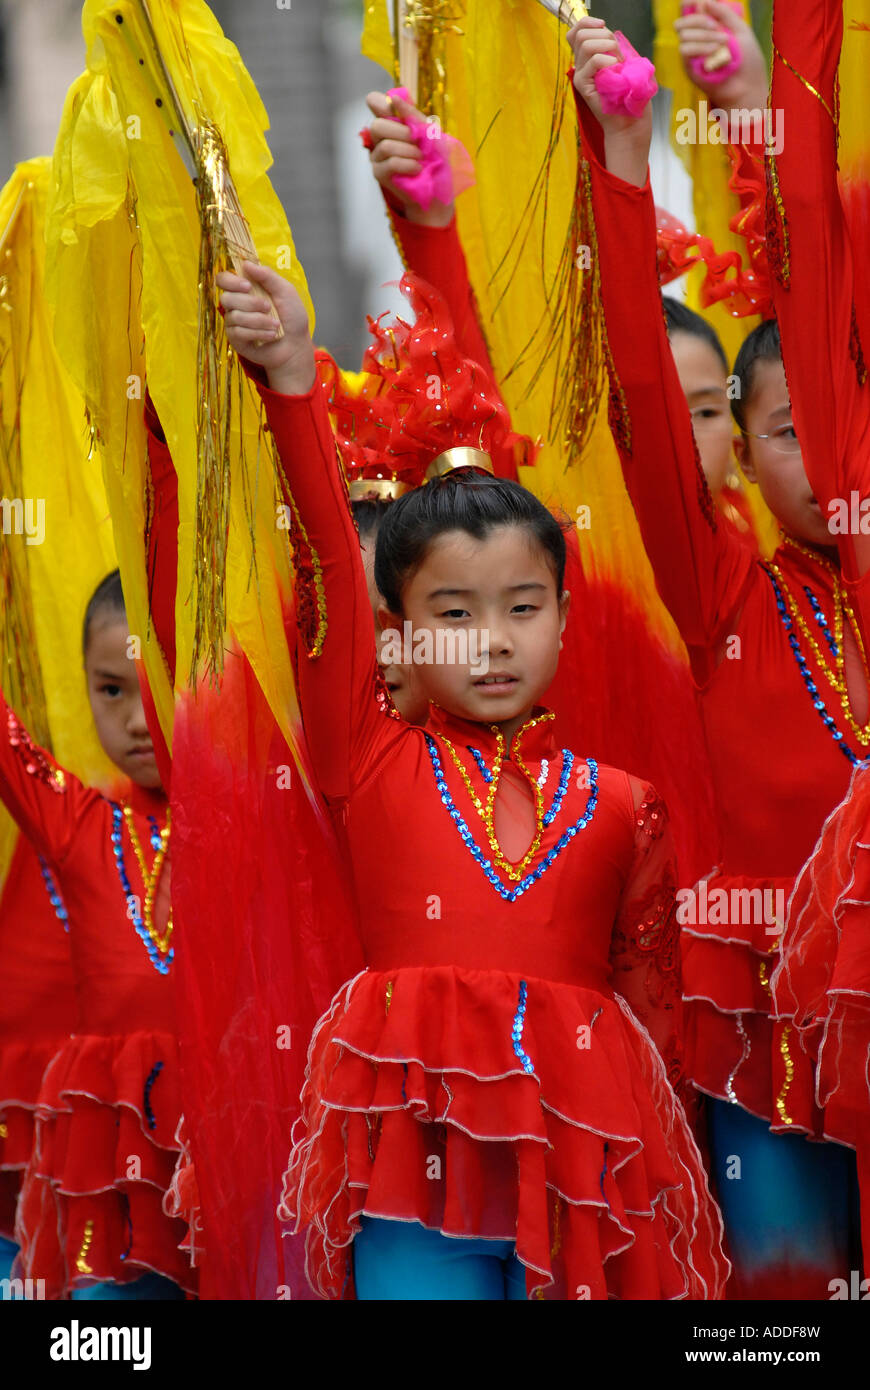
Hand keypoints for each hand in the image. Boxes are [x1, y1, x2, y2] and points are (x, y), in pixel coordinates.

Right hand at [217, 261, 314, 394]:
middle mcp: (236, 304)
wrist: (296, 344)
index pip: (223, 280)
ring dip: (259, 320)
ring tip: (276, 325)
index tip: (247, 286)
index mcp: (245, 289)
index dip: (230, 281)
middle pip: (226, 298)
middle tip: (268, 307)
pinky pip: (239, 332)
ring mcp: (234, 322)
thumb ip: (267, 276)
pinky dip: (258, 333)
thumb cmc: (291, 317)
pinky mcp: (236, 339)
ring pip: (234, 316)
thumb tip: (246, 264)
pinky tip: (271, 335)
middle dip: (250, 303)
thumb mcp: (285, 291)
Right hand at [365, 91, 453, 227]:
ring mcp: (377, 156)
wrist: (438, 189)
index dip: (381, 103)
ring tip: (421, 158)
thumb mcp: (429, 132)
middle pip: (377, 125)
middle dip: (401, 133)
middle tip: (417, 142)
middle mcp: (380, 137)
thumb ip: (412, 114)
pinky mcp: (379, 173)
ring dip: (409, 151)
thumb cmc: (435, 159)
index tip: (397, 111)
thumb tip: (393, 98)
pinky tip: (417, 168)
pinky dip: (408, 164)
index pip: (374, 101)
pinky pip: (391, 163)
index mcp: (391, 121)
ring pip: (385, 145)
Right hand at [568, 16, 650, 186]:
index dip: (589, 22)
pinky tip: (616, 70)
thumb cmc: (631, 98)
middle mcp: (581, 66)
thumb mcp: (627, 65)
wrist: (631, 124)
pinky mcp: (583, 86)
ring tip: (619, 63)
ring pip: (585, 43)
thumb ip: (615, 47)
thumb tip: (607, 33)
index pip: (577, 31)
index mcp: (589, 59)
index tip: (604, 26)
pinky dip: (608, 60)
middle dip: (604, 35)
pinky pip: (592, 61)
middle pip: (580, 34)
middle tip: (618, 53)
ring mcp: (581, 76)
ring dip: (608, 46)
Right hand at [675, 1, 767, 111]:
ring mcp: (691, 55)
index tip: (693, 1)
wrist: (747, 86)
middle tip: (716, 26)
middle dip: (698, 19)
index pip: (691, 13)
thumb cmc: (747, 60)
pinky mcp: (689, 68)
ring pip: (684, 35)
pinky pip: (685, 50)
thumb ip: (724, 14)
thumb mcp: (740, 30)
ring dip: (704, 35)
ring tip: (723, 42)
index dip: (689, 4)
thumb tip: (705, 1)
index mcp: (708, 29)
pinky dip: (701, 46)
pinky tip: (715, 50)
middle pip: (682, 22)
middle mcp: (697, 41)